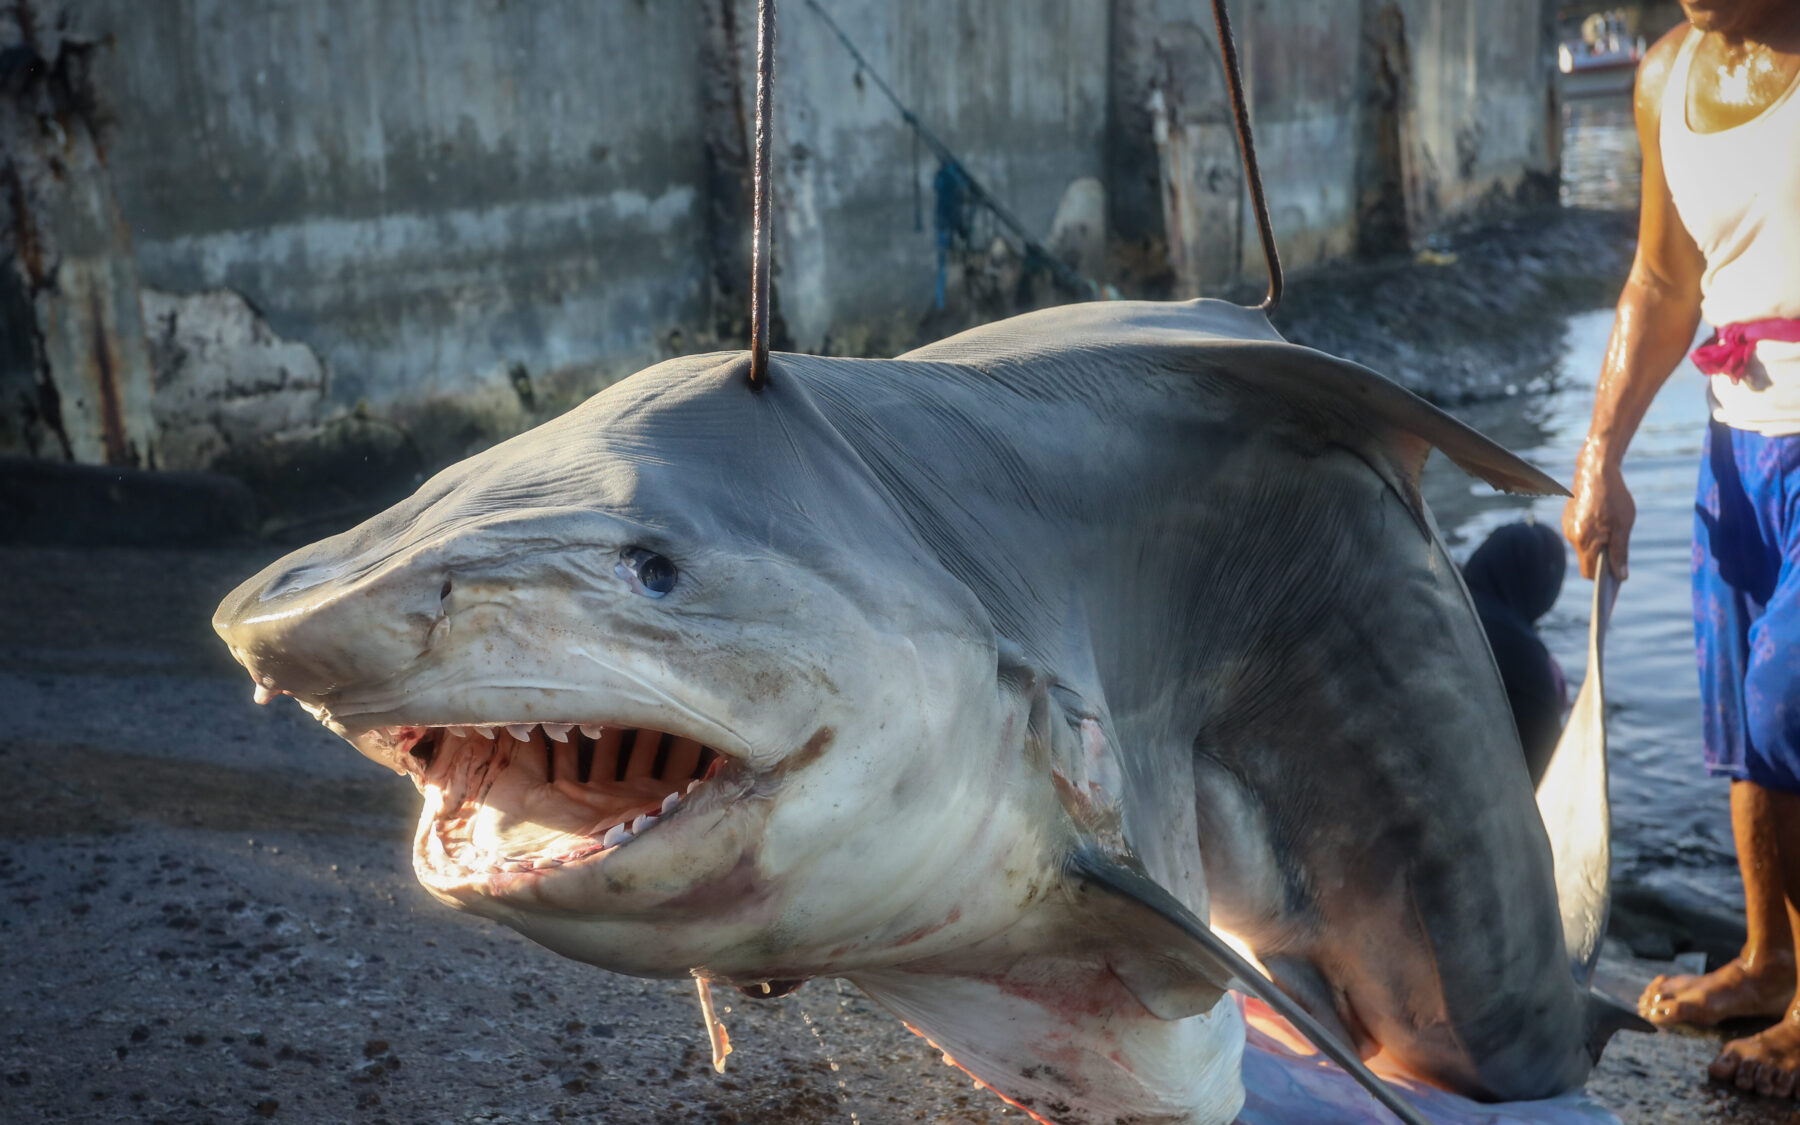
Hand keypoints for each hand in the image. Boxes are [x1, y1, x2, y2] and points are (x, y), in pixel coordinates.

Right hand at [1563, 445, 1632, 581]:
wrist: (1595, 470)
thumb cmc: (1613, 497)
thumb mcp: (1623, 526)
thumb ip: (1620, 553)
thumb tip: (1621, 577)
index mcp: (1585, 540)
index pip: (1590, 573)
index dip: (1602, 582)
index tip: (1614, 587)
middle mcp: (1572, 536)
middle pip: (1586, 562)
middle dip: (1602, 564)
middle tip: (1620, 561)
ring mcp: (1568, 527)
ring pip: (1584, 548)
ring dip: (1598, 549)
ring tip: (1614, 535)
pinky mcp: (1568, 519)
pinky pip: (1581, 536)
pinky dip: (1592, 537)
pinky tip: (1604, 524)